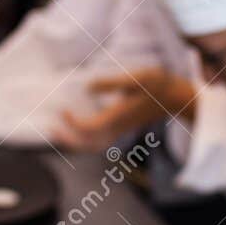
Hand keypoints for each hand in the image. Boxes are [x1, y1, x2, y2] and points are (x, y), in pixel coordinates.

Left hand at [52, 68, 198, 152]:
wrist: (174, 96)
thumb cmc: (157, 84)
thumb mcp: (136, 78)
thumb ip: (111, 83)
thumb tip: (88, 87)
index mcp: (118, 118)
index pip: (89, 129)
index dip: (72, 123)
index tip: (62, 109)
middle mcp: (117, 128)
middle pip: (88, 145)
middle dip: (68, 140)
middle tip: (50, 128)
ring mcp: (120, 130)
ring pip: (93, 146)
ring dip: (74, 142)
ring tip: (58, 129)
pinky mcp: (121, 128)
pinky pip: (98, 141)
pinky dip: (84, 138)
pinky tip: (76, 124)